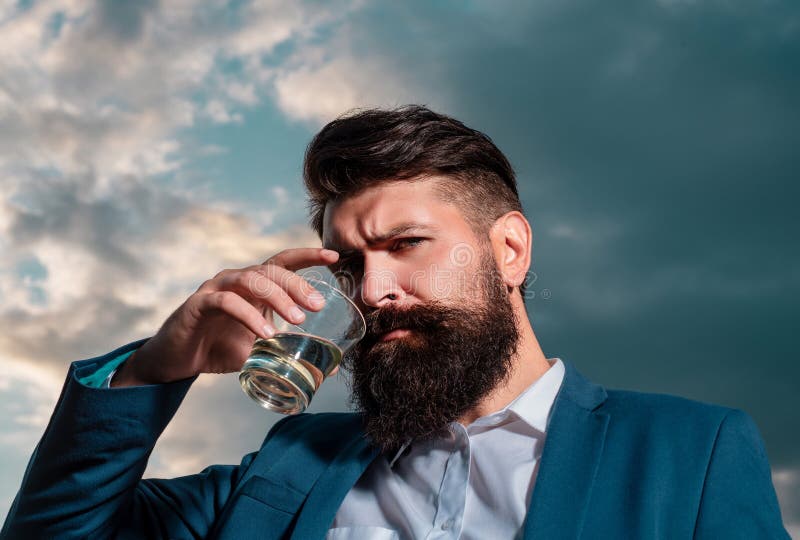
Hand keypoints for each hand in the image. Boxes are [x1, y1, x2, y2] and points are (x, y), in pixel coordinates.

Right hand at [112, 248, 339, 386]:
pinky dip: (250, 317)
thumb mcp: (261, 351)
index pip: (283, 262)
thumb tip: (331, 369)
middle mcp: (236, 280)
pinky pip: (228, 302)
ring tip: (298, 320)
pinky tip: (267, 333)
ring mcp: (216, 288)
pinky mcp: (199, 303)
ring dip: (278, 298)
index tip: (333, 256)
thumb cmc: (220, 349)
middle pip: (271, 270)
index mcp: (254, 285)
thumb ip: (290, 352)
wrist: (177, 362)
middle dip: (298, 284)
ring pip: (251, 280)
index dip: (307, 255)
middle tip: (318, 305)